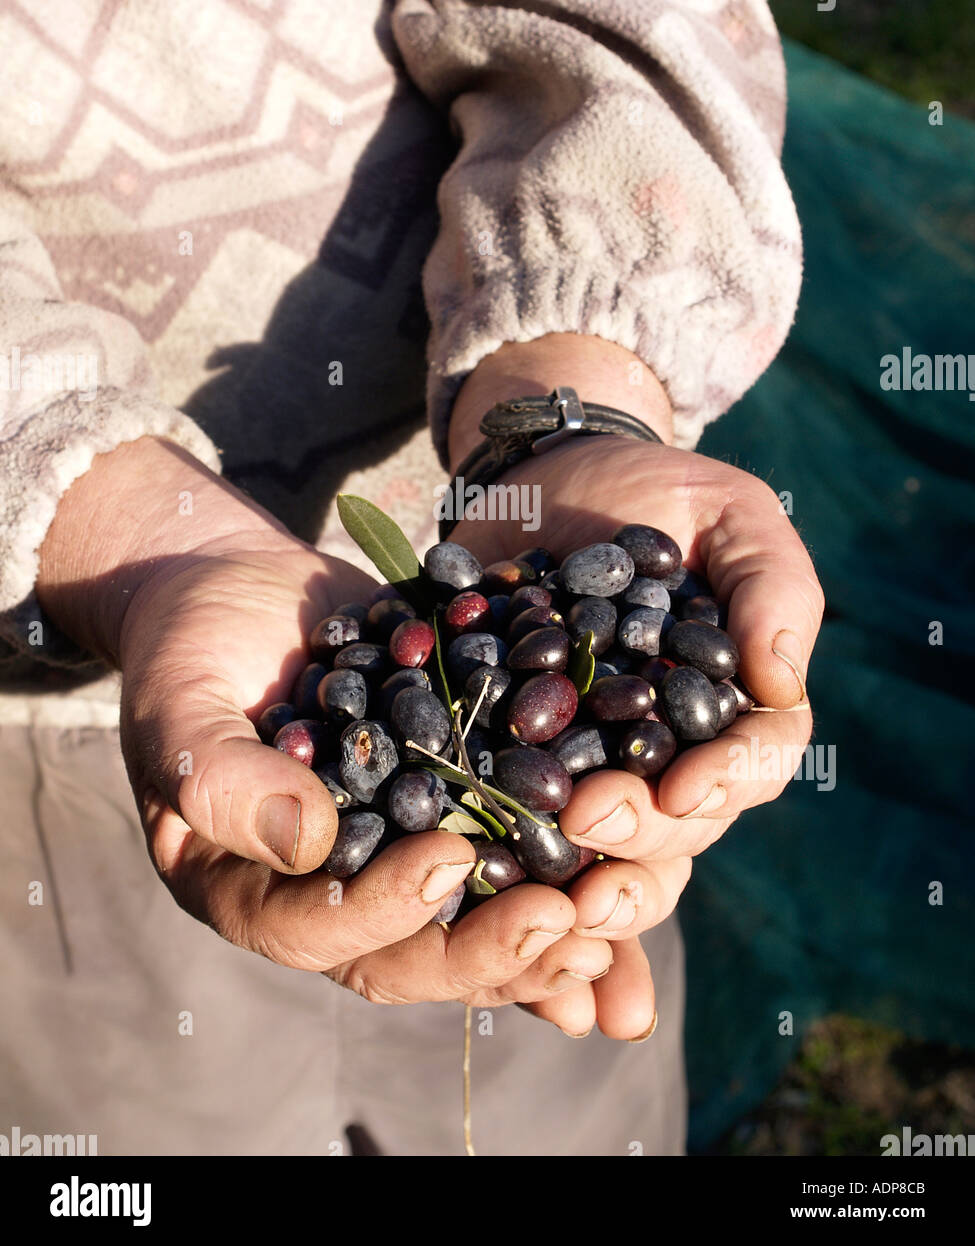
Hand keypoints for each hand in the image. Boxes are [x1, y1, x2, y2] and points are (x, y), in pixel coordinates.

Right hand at [37, 437, 617, 1026]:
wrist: (237, 593)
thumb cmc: (187, 651)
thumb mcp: (180, 705)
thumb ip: (221, 777)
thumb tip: (305, 841)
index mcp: (253, 892)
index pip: (317, 930)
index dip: (385, 909)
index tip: (448, 857)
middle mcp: (333, 895)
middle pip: (415, 953)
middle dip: (492, 945)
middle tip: (564, 917)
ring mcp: (397, 855)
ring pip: (476, 921)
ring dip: (549, 932)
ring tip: (615, 912)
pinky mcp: (452, 808)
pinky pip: (510, 854)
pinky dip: (567, 869)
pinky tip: (633, 869)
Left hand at [446, 337, 823, 1037]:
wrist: (546, 477)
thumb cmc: (655, 491)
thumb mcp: (728, 512)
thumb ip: (770, 585)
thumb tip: (780, 682)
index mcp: (733, 705)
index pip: (754, 761)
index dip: (725, 783)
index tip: (681, 788)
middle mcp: (671, 752)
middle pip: (678, 823)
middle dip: (639, 834)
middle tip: (588, 820)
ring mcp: (594, 765)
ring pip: (605, 846)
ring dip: (581, 875)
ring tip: (547, 878)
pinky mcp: (517, 760)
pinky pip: (517, 822)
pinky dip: (503, 854)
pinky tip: (476, 867)